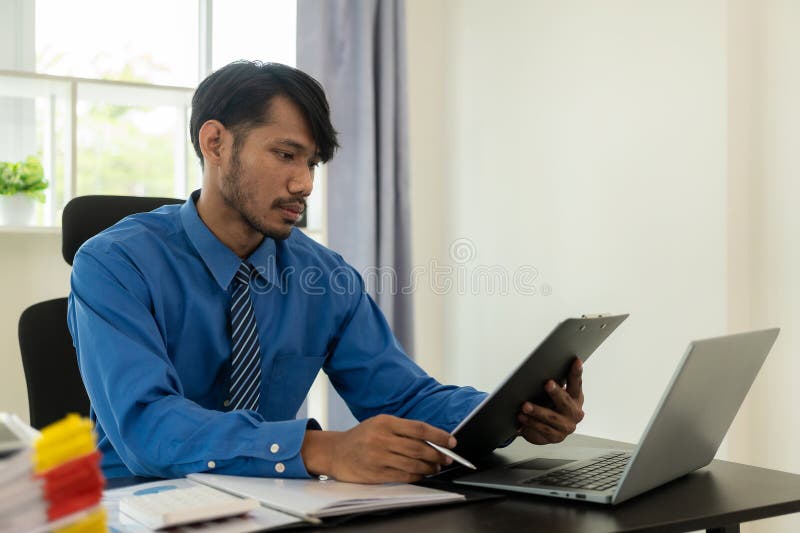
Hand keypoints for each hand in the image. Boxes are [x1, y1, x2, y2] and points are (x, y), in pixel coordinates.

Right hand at [300, 414, 454, 482]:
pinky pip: (403, 476)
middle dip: (437, 455)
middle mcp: (382, 438)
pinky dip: (417, 476)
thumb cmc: (362, 436)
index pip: (419, 429)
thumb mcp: (380, 424)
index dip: (439, 436)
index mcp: (385, 422)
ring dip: (429, 468)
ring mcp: (378, 457)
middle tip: (447, 458)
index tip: (452, 441)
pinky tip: (423, 475)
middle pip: (418, 448)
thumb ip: (403, 429)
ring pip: (413, 464)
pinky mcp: (376, 473)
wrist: (336, 452)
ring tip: (436, 467)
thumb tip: (433, 439)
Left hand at [517, 358, 584, 444]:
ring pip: (551, 417)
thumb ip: (552, 384)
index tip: (576, 361)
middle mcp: (575, 412)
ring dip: (537, 410)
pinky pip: (542, 429)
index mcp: (576, 398)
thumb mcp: (551, 394)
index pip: (576, 383)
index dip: (576, 372)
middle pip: (566, 401)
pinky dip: (531, 422)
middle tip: (547, 383)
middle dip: (556, 392)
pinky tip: (522, 417)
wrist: (541, 430)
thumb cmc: (547, 406)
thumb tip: (538, 369)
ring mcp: (567, 426)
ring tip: (525, 405)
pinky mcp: (556, 437)